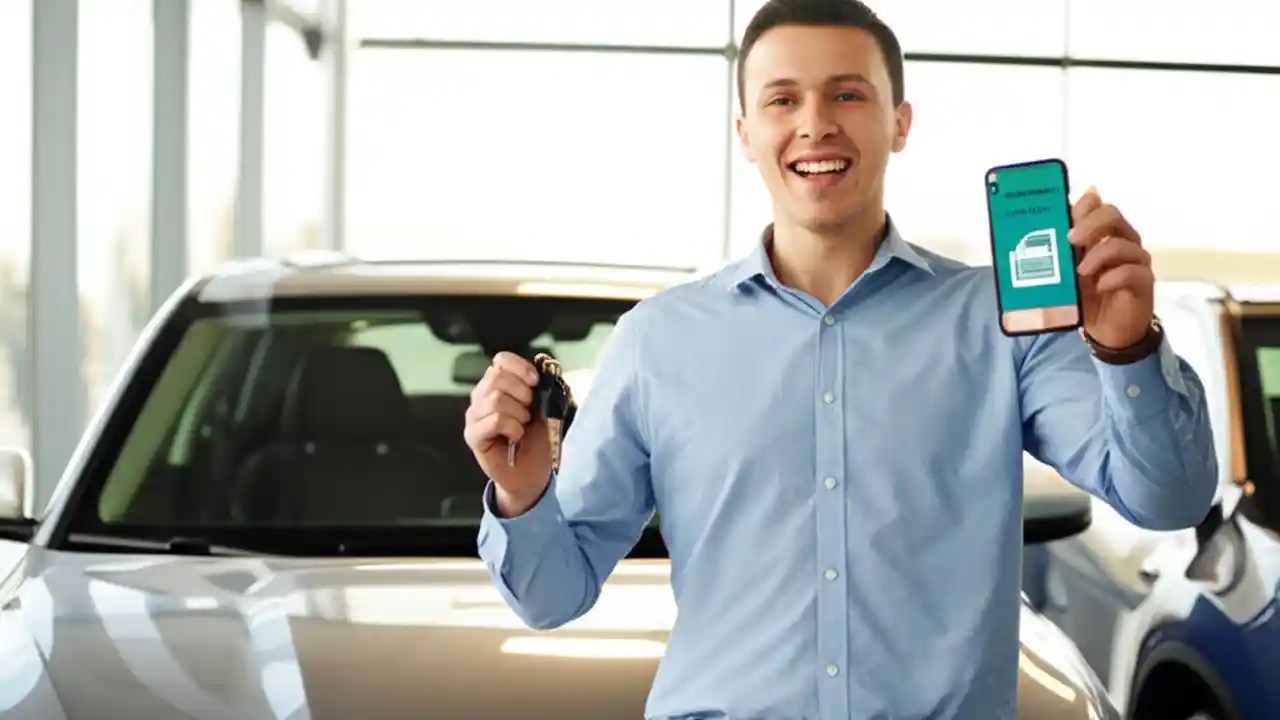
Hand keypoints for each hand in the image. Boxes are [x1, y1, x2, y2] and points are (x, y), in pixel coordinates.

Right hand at [463, 351, 550, 515]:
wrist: (533, 472)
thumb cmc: (539, 437)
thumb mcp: (547, 406)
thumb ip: (545, 383)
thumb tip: (542, 359)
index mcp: (498, 383)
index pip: (501, 360)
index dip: (520, 367)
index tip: (536, 382)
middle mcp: (481, 395)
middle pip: (497, 377)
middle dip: (522, 392)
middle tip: (530, 410)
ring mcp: (474, 415)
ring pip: (495, 398)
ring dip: (518, 412)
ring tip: (523, 425)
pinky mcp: (472, 435)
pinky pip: (494, 420)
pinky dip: (512, 427)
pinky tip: (516, 436)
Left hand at [1068, 188, 1154, 348]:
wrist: (1106, 330)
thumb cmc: (1086, 296)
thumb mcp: (1067, 272)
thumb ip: (1060, 249)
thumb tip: (1048, 225)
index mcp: (1103, 234)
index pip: (1097, 207)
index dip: (1083, 208)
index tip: (1064, 219)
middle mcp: (1122, 240)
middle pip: (1112, 215)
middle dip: (1089, 224)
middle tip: (1070, 240)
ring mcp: (1135, 259)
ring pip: (1122, 244)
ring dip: (1098, 255)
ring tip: (1080, 273)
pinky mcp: (1144, 281)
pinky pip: (1133, 271)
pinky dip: (1113, 277)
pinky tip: (1099, 287)